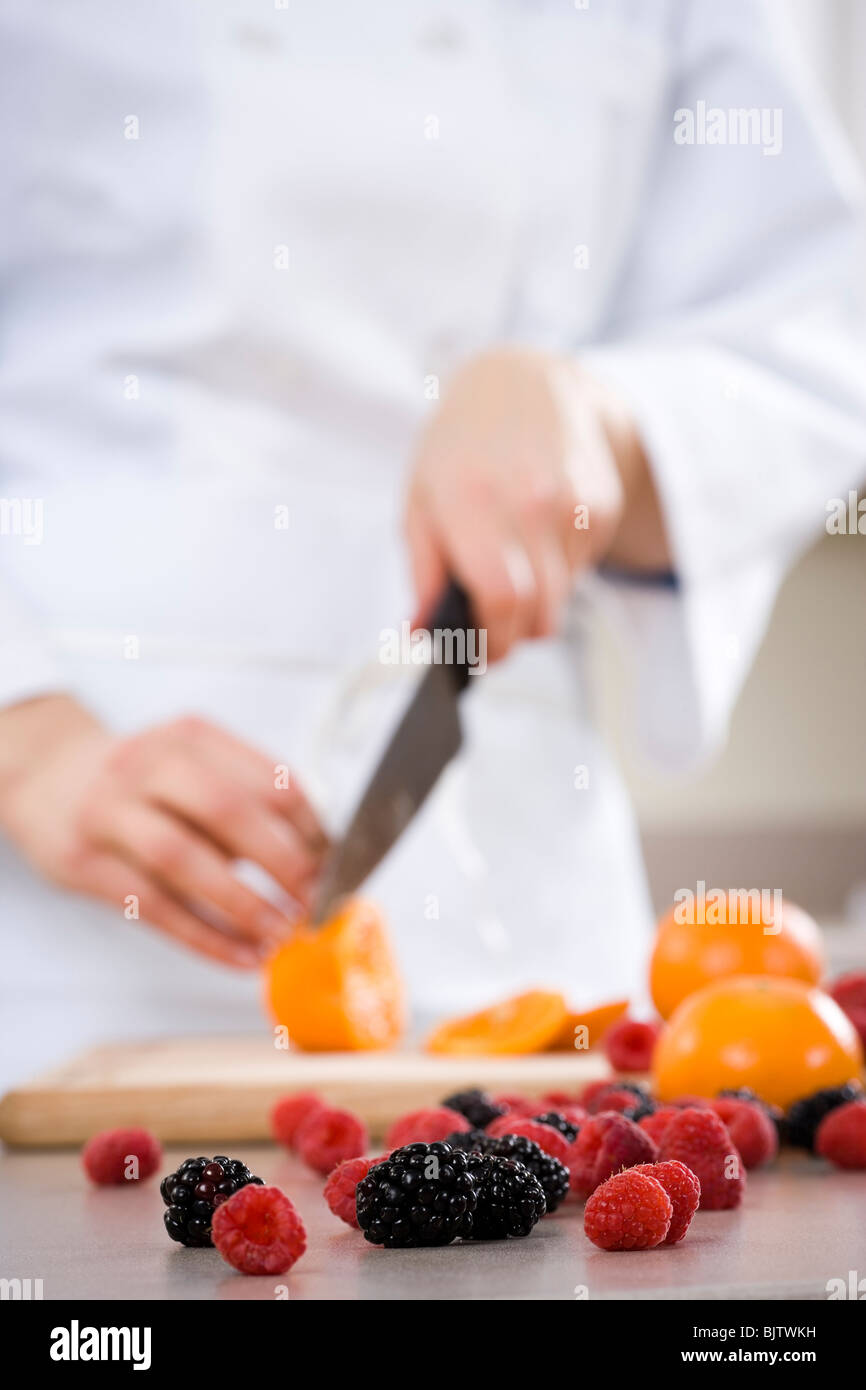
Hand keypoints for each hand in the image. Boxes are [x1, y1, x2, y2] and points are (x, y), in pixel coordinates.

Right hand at [0, 696, 328, 967]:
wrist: (46, 778)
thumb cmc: (142, 782)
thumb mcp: (193, 767)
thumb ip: (247, 801)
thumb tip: (320, 862)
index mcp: (193, 737)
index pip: (271, 779)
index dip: (313, 829)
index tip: (339, 868)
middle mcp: (149, 763)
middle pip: (228, 810)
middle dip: (282, 863)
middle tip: (315, 903)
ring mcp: (110, 810)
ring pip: (183, 859)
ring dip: (242, 904)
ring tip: (281, 936)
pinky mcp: (84, 861)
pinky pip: (153, 906)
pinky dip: (204, 937)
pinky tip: (240, 956)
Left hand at [406, 347, 666, 660]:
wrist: (524, 385)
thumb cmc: (460, 449)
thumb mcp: (420, 501)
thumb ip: (423, 573)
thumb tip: (421, 633)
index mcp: (473, 500)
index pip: (499, 597)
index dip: (492, 640)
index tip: (480, 655)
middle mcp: (529, 499)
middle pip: (537, 611)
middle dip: (514, 637)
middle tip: (493, 637)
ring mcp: (572, 501)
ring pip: (561, 599)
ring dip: (535, 605)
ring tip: (510, 567)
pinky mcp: (601, 504)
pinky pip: (581, 570)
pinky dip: (558, 572)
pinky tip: (537, 536)